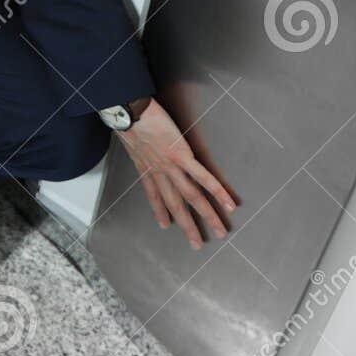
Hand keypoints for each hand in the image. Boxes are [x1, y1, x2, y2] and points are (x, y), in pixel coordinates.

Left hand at [115, 99, 237, 249]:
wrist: (128, 112)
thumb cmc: (127, 119)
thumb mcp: (128, 137)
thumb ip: (136, 145)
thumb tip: (138, 141)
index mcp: (145, 167)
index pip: (153, 195)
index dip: (159, 211)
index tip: (165, 225)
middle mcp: (158, 172)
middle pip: (176, 204)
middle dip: (187, 226)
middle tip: (197, 244)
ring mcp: (171, 166)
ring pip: (192, 197)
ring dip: (208, 216)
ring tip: (221, 232)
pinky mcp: (182, 156)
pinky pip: (203, 177)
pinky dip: (217, 192)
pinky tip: (229, 204)